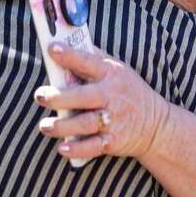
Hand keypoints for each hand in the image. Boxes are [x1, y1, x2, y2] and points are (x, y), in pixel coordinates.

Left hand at [34, 43, 171, 161]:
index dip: (69, 55)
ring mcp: (114, 120)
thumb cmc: (127, 91)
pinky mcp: (113, 141)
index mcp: (111, 74)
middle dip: (58, 97)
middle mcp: (112, 96)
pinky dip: (77, 148)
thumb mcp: (116, 70)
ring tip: (44, 126)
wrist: (155, 123)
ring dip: (62, 126)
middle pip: (82, 97)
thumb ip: (91, 60)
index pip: (88, 62)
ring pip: (85, 123)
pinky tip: (63, 147)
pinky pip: (93, 147)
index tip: (52, 49)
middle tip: (40, 96)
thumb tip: (62, 47)